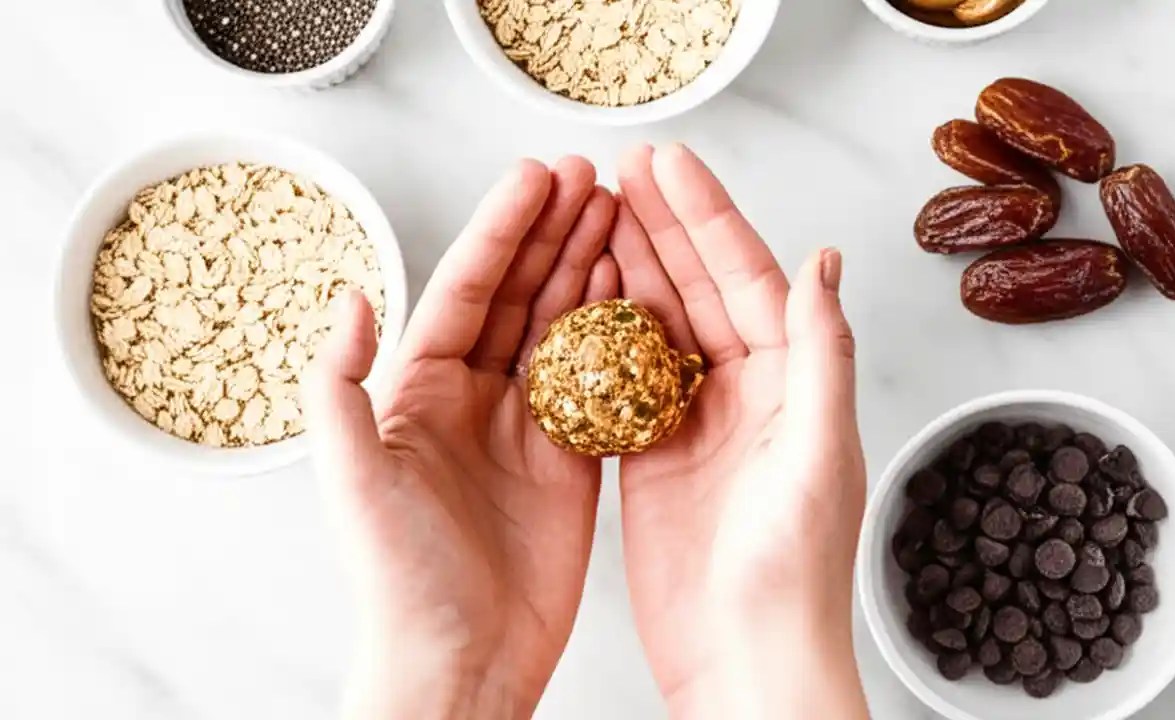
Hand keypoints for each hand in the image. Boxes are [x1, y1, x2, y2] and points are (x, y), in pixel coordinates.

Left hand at [304, 158, 617, 719]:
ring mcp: (525, 424)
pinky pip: (599, 379)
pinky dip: (618, 332)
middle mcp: (472, 398)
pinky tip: (638, 290)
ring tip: (619, 213)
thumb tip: (352, 299)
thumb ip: (340, 387)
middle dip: (553, 231)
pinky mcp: (571, 457)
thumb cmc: (398, 580)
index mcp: (417, 390)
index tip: (538, 179)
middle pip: (518, 294)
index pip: (465, 289)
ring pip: (562, 326)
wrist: (459, 661)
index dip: (502, 230)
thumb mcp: (351, 478)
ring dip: (588, 267)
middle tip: (592, 177)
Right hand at [610, 145, 868, 717]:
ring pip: (659, 325)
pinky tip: (580, 296)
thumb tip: (823, 261)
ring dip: (630, 268)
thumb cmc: (792, 578)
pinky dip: (603, 334)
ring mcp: (697, 423)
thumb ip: (821, 356)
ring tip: (595, 213)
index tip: (668, 166)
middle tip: (621, 170)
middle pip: (700, 289)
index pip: (748, 279)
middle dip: (663, 226)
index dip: (707, 218)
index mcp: (794, 383)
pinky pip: (625, 377)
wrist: (745, 665)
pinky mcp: (654, 457)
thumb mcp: (818, 456)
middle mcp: (750, 394)